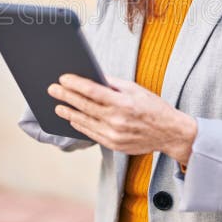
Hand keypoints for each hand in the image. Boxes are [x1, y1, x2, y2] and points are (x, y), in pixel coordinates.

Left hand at [48, 73, 196, 163]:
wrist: (170, 133)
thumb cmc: (153, 107)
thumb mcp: (136, 89)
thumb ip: (114, 83)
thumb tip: (94, 76)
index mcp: (124, 102)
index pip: (93, 91)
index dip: (75, 84)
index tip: (63, 78)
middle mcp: (117, 119)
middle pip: (85, 106)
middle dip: (65, 96)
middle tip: (52, 89)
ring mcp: (114, 134)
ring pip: (85, 122)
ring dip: (69, 113)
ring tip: (58, 106)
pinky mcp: (114, 145)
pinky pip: (91, 134)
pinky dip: (80, 125)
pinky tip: (73, 119)